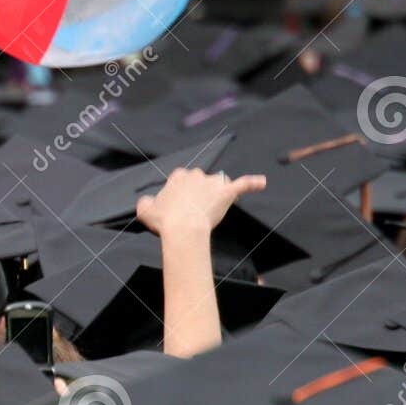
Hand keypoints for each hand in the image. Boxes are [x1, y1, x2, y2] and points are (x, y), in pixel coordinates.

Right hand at [136, 167, 266, 237]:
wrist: (183, 229)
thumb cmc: (164, 221)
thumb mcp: (144, 210)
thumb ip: (145, 202)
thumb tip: (147, 201)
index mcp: (178, 176)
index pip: (181, 179)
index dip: (181, 193)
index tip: (179, 205)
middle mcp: (196, 174)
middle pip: (201, 180)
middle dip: (199, 192)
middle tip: (193, 210)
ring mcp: (213, 183)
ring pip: (219, 183)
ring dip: (217, 192)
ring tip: (213, 206)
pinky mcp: (227, 192)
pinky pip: (244, 184)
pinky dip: (253, 183)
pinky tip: (261, 182)